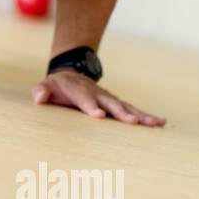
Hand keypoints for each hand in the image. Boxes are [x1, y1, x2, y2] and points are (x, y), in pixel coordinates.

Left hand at [31, 70, 165, 125]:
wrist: (71, 75)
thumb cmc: (57, 87)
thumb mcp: (45, 86)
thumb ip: (41, 91)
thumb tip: (38, 97)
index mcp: (79, 92)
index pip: (85, 100)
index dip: (91, 107)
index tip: (99, 116)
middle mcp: (98, 94)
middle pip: (111, 104)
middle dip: (122, 113)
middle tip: (133, 122)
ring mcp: (109, 99)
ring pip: (126, 107)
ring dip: (141, 115)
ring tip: (156, 123)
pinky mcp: (117, 104)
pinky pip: (132, 110)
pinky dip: (146, 116)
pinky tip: (161, 123)